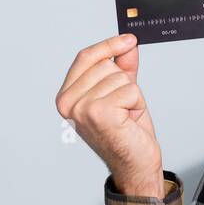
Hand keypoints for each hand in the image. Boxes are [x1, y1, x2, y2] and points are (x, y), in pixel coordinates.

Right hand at [56, 33, 164, 197]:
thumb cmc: (127, 132)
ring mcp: (82, 108)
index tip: (129, 39)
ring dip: (131, 97)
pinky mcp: (99, 112)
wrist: (135, 165)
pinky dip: (136, 105)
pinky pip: (130, 89)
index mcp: (67, 96)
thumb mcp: (123, 92)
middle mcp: (69, 102)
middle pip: (106, 66)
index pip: (85, 57)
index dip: (108, 46)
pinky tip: (129, 122)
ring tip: (125, 117)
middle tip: (123, 109)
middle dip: (124, 85)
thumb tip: (128, 42)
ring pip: (120, 78)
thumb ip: (123, 66)